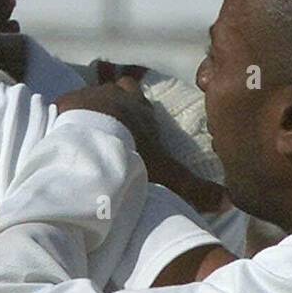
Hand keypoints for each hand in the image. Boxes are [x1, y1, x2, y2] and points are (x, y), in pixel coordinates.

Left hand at [57, 77, 227, 215]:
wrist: (94, 143)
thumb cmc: (132, 156)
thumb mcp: (166, 175)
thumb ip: (193, 188)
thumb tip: (228, 202)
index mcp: (142, 112)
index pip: (144, 103)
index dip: (141, 111)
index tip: (138, 123)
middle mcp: (120, 97)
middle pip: (120, 90)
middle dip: (117, 102)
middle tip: (111, 123)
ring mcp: (92, 95)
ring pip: (94, 93)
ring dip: (91, 108)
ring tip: (86, 129)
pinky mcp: (67, 101)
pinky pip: (67, 103)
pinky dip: (67, 115)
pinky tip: (63, 130)